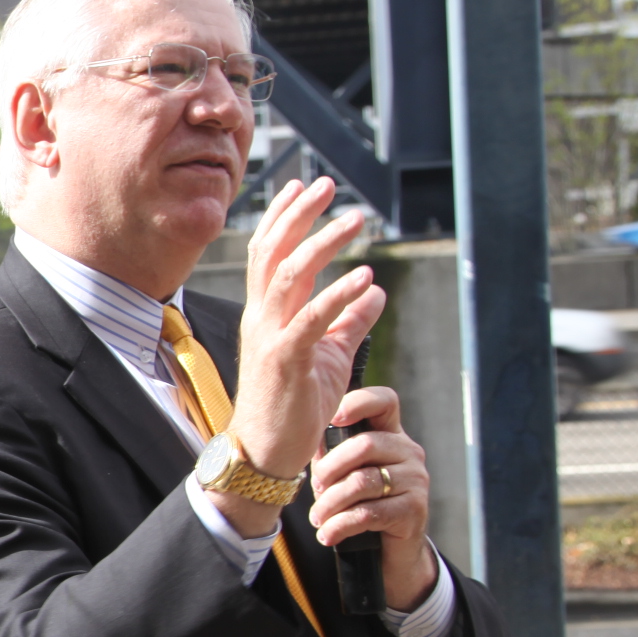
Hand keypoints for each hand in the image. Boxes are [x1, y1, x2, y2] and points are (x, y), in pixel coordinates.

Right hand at [216, 178, 388, 534]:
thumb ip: (349, 321)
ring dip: (323, 242)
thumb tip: (375, 291)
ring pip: (290, 274)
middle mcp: (262, 318)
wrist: (266, 453)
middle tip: (325, 184)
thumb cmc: (293, 407)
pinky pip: (312, 319)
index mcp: (266, 314)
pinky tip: (364, 277)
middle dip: (298, 213)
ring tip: (355, 220)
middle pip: (273, 251)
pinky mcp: (286, 360)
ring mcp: (270, 337)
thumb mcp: (328, 357)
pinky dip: (338, 294)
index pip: (267, 253)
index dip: (283, 216)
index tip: (302, 185)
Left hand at [309, 387, 441, 609]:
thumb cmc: (359, 504)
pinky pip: (368, 513)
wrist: (390, 552)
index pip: (385, 401)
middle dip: (330, 469)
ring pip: (362, 482)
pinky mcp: (414, 510)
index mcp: (391, 435)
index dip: (359, 402)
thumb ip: (329, 451)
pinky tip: (327, 534)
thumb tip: (301, 436)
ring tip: (317, 518)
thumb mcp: (343, 473)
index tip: (333, 418)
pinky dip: (340, 525)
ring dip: (330, 503)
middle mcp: (409, 452)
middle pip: (364, 445)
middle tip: (315, 488)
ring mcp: (416, 480)